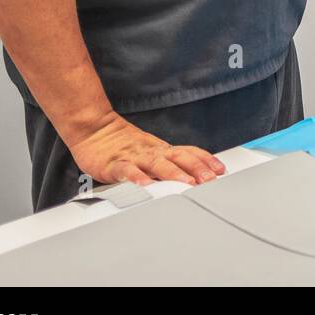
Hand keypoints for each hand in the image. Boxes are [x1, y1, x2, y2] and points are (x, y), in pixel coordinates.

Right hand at [66, 110, 225, 190]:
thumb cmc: (122, 144)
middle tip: (211, 180)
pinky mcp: (114, 164)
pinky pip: (127, 171)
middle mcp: (151, 151)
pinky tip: (145, 185)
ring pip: (157, 164)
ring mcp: (134, 157)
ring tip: (187, 183)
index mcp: (161, 149)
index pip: (188, 152)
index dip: (205, 160)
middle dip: (197, 168)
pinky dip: (137, 178)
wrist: (94, 128)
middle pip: (178, 157)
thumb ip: (166, 162)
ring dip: (174, 173)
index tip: (221, 170)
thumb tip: (190, 176)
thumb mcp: (149, 151)